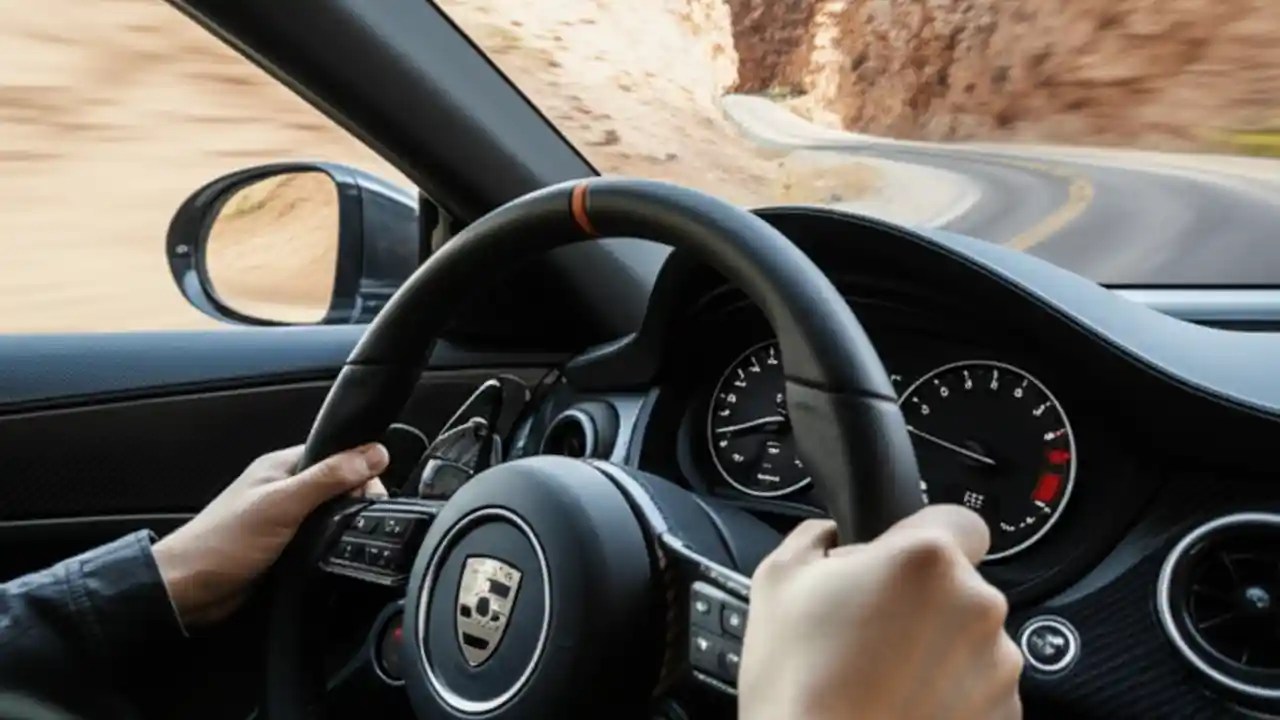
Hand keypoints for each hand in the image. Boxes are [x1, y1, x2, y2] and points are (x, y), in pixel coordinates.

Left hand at [153, 443, 388, 626]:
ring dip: (343, 525)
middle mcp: (284, 489)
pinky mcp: (285, 547)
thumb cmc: (222, 543)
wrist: (187, 592)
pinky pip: (320, 539)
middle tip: (360, 523)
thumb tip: (374, 453)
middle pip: (339, 484)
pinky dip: (331, 545)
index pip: (338, 454)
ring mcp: (285, 519)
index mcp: (282, 466)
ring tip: (351, 541)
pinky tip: (336, 554)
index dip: (362, 470)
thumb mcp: (282, 504)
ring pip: (331, 514)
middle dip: (355, 500)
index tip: (374, 495)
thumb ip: (328, 477)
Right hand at [739, 507, 1021, 719]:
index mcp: (927, 559)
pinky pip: (978, 687)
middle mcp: (977, 607)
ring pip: (968, 637)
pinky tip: (899, 704)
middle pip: (958, 583)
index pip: (956, 518)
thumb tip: (829, 534)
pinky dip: (949, 693)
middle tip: (868, 628)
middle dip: (920, 599)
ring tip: (879, 676)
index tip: (895, 562)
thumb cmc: (798, 684)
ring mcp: (997, 667)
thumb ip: (814, 537)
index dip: (922, 537)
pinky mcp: (1002, 715)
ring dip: (936, 648)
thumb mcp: (777, 581)